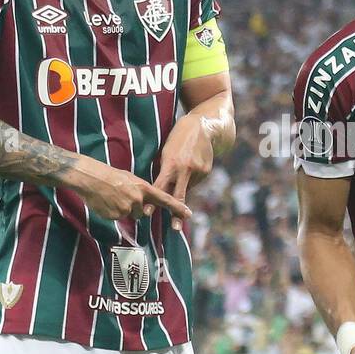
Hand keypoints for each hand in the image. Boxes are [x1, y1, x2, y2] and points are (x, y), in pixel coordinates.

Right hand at [66, 154, 190, 222]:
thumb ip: (141, 192)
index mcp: (143, 188)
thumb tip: (145, 206)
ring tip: (113, 198)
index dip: (177, 207)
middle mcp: (138, 200)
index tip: (189, 213)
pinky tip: (106, 203)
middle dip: (135, 209)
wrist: (91, 178)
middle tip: (122, 196)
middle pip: (142, 213)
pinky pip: (118, 218)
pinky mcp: (115, 216)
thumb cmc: (110, 176)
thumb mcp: (131, 179)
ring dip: (123, 210)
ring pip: (129, 216)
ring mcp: (126, 209)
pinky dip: (113, 213)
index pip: (165, 199)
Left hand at [153, 112, 215, 229]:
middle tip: (176, 228)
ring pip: (187, 188)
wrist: (204, 126)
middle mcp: (186, 169)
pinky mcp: (206, 171)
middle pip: (179, 196)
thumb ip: (165, 168)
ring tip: (181, 178)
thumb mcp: (167, 150)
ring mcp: (198, 171)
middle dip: (176, 213)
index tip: (148, 212)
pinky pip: (194, 182)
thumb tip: (158, 187)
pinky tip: (189, 170)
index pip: (161, 187)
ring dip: (181, 190)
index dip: (154, 200)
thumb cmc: (179, 136)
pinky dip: (189, 181)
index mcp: (172, 163)